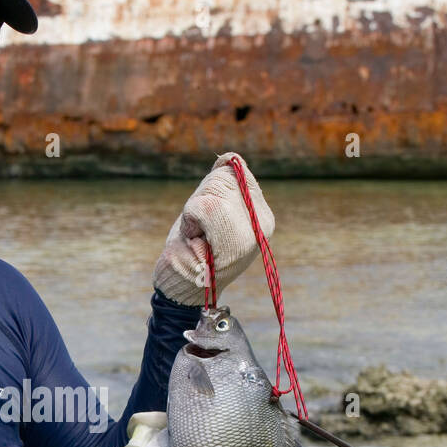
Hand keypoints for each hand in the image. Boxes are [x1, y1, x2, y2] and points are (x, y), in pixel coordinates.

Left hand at [152, 151, 274, 305]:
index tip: (208, 220)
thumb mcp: (209, 213)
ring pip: (212, 189)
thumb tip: (229, 157)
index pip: (237, 171)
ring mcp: (251, 228)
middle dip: (202, 200)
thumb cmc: (192, 251)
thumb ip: (222, 185)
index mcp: (262, 217)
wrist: (183, 289)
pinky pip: (201, 205)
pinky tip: (194, 241)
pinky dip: (189, 220)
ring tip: (199, 237)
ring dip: (194, 212)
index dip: (211, 189)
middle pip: (224, 177)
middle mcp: (263, 222)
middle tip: (202, 231)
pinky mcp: (233, 234)